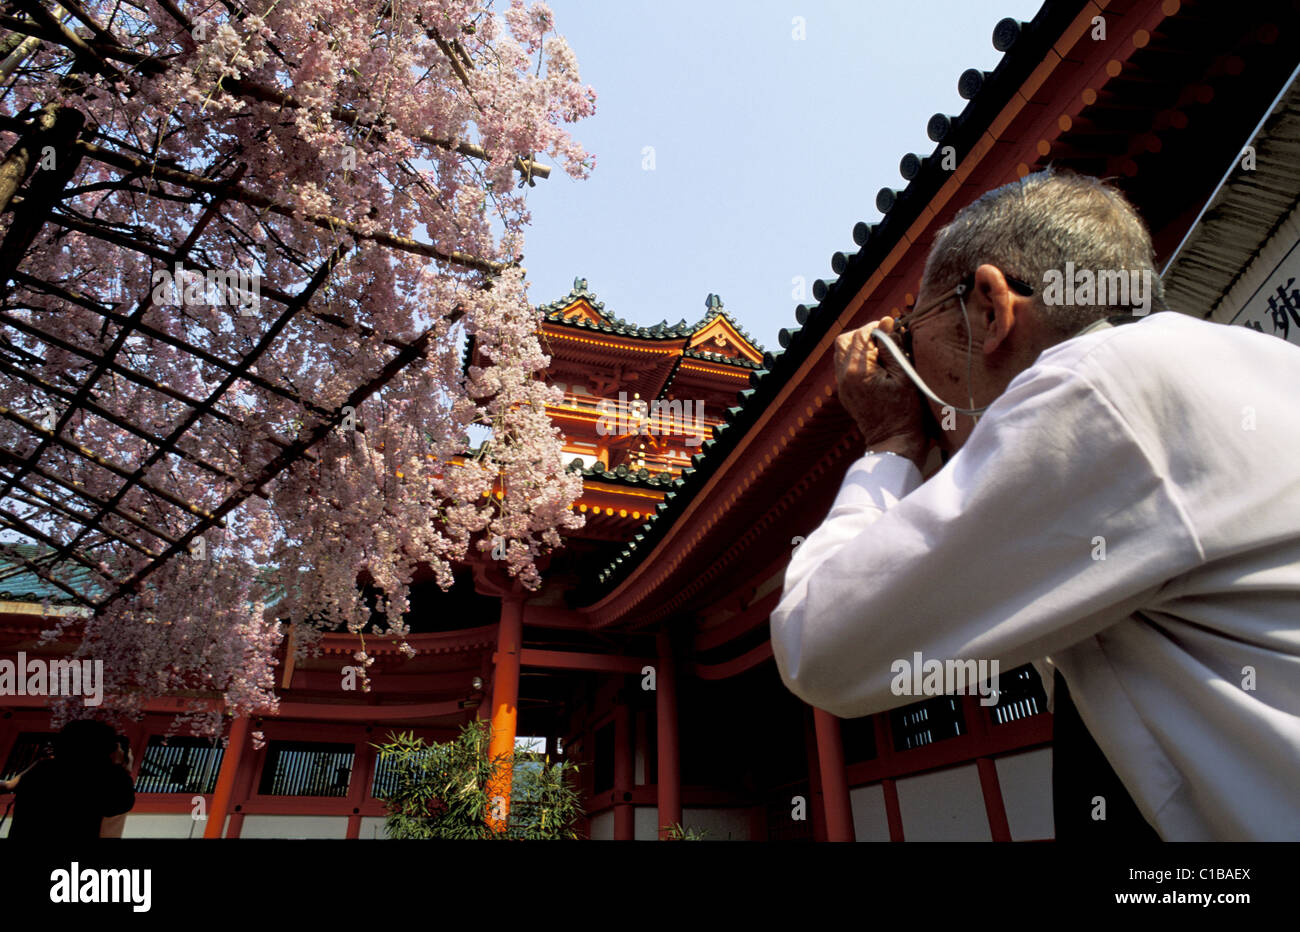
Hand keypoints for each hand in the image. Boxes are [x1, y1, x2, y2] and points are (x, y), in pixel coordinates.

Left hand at [833, 316, 930, 464]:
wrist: (893, 441)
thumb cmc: (905, 411)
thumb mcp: (904, 376)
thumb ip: (892, 347)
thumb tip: (886, 323)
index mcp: (859, 371)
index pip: (860, 335)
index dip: (876, 327)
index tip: (891, 328)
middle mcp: (844, 376)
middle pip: (844, 341)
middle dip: (863, 335)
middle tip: (883, 339)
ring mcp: (842, 386)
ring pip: (842, 353)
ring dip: (858, 347)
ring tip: (880, 353)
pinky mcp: (844, 393)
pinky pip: (844, 367)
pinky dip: (857, 360)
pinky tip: (875, 367)